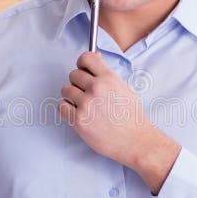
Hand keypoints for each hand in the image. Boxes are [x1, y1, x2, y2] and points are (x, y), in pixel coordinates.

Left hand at [58, 51, 147, 165]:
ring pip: (65, 90)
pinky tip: (79, 114)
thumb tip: (95, 57)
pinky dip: (67, 110)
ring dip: (72, 96)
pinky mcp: (78, 120)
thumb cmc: (131, 117)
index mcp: (109, 78)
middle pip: (73, 74)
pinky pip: (61, 107)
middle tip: (86, 93)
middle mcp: (96, 88)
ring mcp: (86, 104)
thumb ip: (107, 73)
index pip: (86, 58)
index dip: (82, 64)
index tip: (83, 70)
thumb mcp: (125, 88)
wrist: (135, 140)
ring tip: (84, 105)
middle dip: (78, 83)